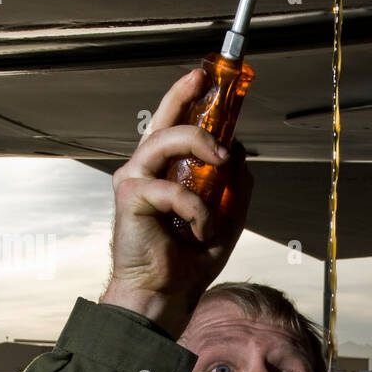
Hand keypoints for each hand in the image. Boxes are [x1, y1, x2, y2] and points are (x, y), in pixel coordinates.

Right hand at [102, 68, 253, 336]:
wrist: (165, 294)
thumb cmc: (186, 261)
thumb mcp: (225, 218)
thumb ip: (233, 186)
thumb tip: (240, 153)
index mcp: (164, 172)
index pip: (171, 124)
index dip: (183, 97)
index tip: (201, 76)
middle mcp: (144, 170)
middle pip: (161, 119)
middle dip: (186, 101)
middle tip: (213, 104)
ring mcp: (134, 180)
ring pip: (165, 140)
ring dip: (200, 147)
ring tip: (222, 163)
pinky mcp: (131, 197)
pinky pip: (174, 189)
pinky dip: (198, 211)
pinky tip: (201, 232)